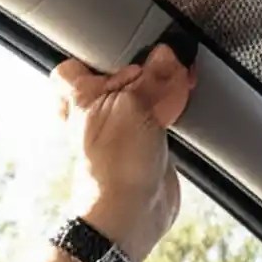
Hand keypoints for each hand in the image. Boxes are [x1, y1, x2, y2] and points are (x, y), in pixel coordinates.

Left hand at [52, 44, 196, 261]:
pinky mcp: (149, 143)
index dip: (102, 56)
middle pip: (120, 76)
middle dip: (144, 69)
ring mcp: (125, 128)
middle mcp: (98, 112)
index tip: (132, 49)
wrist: (131, 212)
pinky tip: (187, 102)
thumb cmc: (114, 166)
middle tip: (165, 64)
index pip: (74, 65)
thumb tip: (169, 53)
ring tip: (180, 81)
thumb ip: (153, 77)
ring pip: (144, 95)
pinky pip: (162, 115)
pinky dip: (176, 109)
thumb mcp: (133, 105)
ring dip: (163, 89)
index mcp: (80, 97)